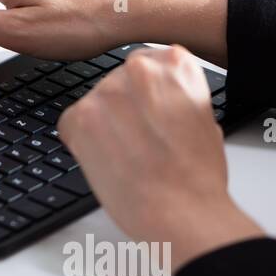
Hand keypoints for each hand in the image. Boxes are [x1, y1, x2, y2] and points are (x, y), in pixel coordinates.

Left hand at [58, 46, 262, 268]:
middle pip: (118, 81)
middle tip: (138, 139)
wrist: (182, 212)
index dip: (148, 95)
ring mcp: (106, 92)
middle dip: (123, 108)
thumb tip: (160, 98)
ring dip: (104, 124)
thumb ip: (178, 95)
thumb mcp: (205, 118)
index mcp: (175, 63)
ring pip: (95, 103)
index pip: (148, 64)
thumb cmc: (198, 175)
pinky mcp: (80, 117)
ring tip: (127, 154)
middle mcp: (139, 69)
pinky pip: (71, 123)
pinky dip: (82, 141)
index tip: (151, 112)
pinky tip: (107, 159)